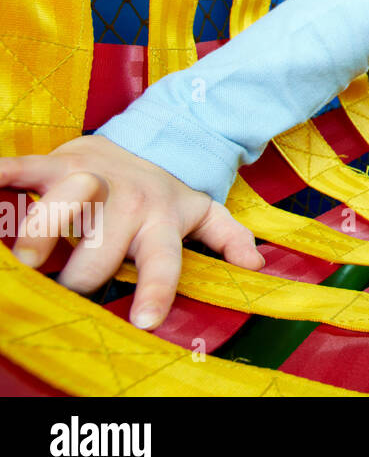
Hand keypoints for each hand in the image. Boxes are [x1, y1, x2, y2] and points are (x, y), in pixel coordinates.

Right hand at [1, 134, 263, 329]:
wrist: (145, 136)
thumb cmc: (165, 192)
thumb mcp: (203, 210)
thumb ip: (228, 237)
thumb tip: (256, 265)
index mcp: (162, 220)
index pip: (163, 261)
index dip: (156, 291)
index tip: (145, 321)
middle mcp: (129, 201)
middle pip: (104, 246)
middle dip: (84, 274)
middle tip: (68, 291)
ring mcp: (93, 179)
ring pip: (69, 202)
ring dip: (46, 230)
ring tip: (27, 260)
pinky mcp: (59, 161)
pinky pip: (29, 168)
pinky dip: (6, 176)